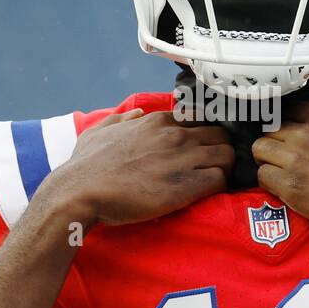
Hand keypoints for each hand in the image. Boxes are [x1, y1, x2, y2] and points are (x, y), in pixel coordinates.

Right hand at [39, 109, 232, 226]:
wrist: (81, 190)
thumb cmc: (86, 164)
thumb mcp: (99, 130)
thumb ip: (121, 119)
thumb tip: (137, 114)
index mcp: (157, 121)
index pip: (199, 119)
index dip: (203, 135)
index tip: (200, 148)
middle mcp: (175, 135)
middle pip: (220, 135)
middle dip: (220, 150)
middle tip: (212, 166)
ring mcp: (183, 158)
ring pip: (227, 155)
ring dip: (224, 168)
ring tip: (214, 181)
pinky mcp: (187, 185)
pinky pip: (220, 179)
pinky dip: (219, 186)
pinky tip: (208, 193)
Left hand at [251, 102, 308, 236]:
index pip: (290, 110)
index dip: (287, 125)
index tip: (287, 135)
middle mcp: (308, 133)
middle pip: (270, 129)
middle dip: (274, 143)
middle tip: (282, 158)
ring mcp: (297, 158)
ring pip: (260, 149)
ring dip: (267, 160)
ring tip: (278, 172)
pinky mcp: (291, 184)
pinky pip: (263, 176)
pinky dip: (269, 182)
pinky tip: (282, 188)